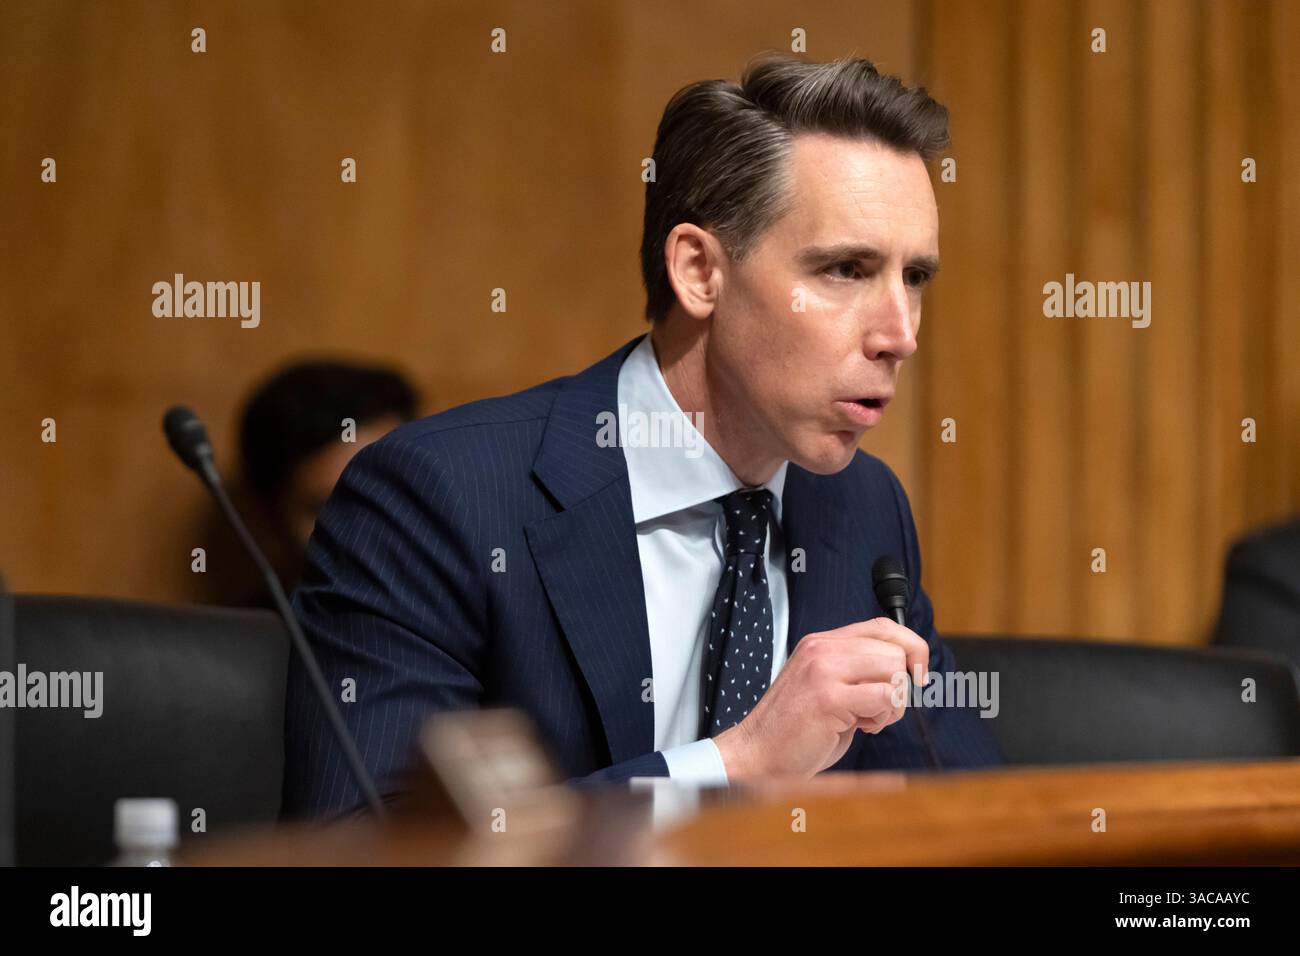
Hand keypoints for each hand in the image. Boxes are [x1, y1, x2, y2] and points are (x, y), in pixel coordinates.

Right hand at [713, 617, 928, 783]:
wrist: (757, 754)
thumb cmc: (795, 728)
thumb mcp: (826, 686)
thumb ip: (856, 670)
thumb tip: (904, 667)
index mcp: (821, 643)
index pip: (882, 626)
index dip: (911, 647)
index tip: (917, 674)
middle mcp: (822, 649)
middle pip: (893, 650)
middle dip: (899, 686)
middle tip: (878, 710)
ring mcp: (823, 670)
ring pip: (892, 671)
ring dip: (891, 704)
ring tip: (866, 719)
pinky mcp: (828, 697)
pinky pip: (883, 698)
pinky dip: (882, 717)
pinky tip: (861, 727)